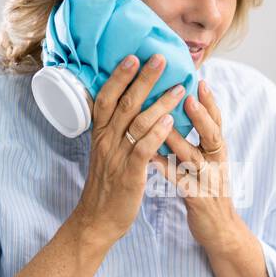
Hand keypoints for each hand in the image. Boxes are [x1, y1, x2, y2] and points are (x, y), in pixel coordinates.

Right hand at [71, 53, 187, 246]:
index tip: (133, 56)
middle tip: (159, 58)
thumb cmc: (106, 186)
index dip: (118, 76)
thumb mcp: (105, 153)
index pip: (106, 98)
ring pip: (137, 122)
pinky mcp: (129, 174)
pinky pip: (143, 149)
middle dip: (143, 79)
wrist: (97, 220)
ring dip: (159, 102)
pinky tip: (169, 121)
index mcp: (100, 134)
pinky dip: (156, 133)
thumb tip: (129, 109)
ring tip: (178, 86)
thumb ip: (114, 131)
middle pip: (124, 103)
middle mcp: (106, 141)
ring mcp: (117, 157)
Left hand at [149, 77, 242, 251]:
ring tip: (162, 121)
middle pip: (212, 135)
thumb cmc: (208, 192)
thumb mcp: (208, 164)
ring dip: (178, 139)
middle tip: (187, 96)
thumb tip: (184, 114)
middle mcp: (216, 163)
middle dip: (200, 116)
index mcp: (218, 153)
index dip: (210, 103)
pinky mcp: (196, 199)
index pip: (217, 123)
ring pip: (193, 156)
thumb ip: (198, 142)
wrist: (220, 231)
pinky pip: (179, 181)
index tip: (200, 81)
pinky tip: (150, 158)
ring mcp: (208, 181)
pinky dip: (164, 168)